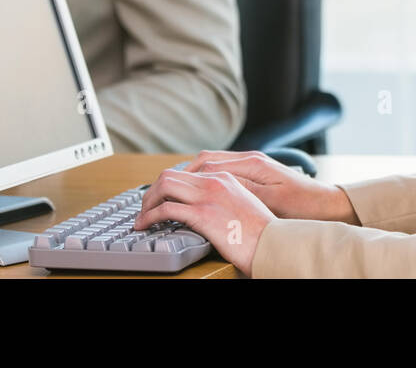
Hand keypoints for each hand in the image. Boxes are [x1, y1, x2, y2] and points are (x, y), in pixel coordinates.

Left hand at [134, 167, 275, 276]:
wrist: (273, 242)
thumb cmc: (262, 231)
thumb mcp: (245, 204)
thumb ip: (226, 197)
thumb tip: (210, 206)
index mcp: (225, 177)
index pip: (186, 172)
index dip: (167, 185)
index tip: (159, 199)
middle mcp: (215, 181)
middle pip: (170, 175)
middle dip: (152, 191)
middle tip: (145, 207)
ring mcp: (208, 196)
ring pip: (164, 186)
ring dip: (147, 201)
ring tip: (142, 216)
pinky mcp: (203, 214)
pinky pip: (166, 209)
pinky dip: (149, 216)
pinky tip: (145, 225)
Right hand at [178, 149, 357, 222]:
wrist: (327, 204)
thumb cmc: (304, 205)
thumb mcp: (272, 200)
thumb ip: (244, 189)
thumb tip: (214, 183)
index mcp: (253, 164)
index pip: (207, 164)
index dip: (183, 177)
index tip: (165, 190)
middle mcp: (250, 159)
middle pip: (204, 160)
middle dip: (180, 175)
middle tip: (160, 191)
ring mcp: (252, 165)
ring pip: (211, 164)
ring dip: (191, 176)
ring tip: (173, 192)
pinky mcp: (256, 174)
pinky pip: (222, 171)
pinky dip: (205, 179)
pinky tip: (198, 192)